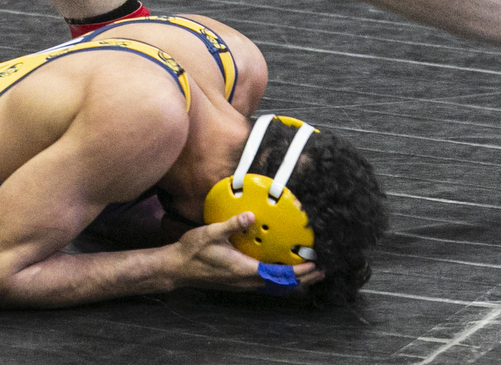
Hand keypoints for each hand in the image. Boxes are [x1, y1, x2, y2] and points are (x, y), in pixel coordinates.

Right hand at [172, 214, 321, 291]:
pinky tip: (283, 269)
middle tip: (322, 269)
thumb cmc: (193, 251)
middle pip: (282, 284)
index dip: (299, 272)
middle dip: (304, 278)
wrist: (178, 268)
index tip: (315, 265)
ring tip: (309, 270)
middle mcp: (247, 281)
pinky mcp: (239, 282)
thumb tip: (251, 215)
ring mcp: (243, 284)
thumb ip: (233, 225)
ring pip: (275, 286)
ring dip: (294, 279)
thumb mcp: (212, 233)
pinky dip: (280, 278)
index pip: (279, 275)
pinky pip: (266, 283)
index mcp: (244, 270)